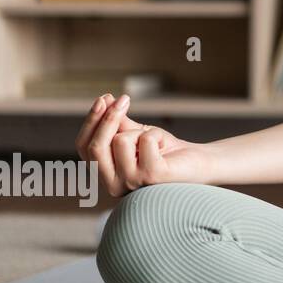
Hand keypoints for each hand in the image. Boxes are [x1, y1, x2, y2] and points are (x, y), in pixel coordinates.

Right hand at [76, 93, 215, 196]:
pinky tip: (165, 146)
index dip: (91, 121)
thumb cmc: (164, 149)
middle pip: (96, 147)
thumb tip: (103, 100)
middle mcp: (114, 185)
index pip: (85, 147)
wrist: (197, 160)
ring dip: (141, 131)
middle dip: (108, 118)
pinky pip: (145, 141)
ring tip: (155, 141)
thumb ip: (117, 123)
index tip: (104, 97)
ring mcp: (132, 183)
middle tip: (124, 98)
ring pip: (121, 141)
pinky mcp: (152, 176)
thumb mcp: (136, 133)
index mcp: (105, 175)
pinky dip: (156, 135)